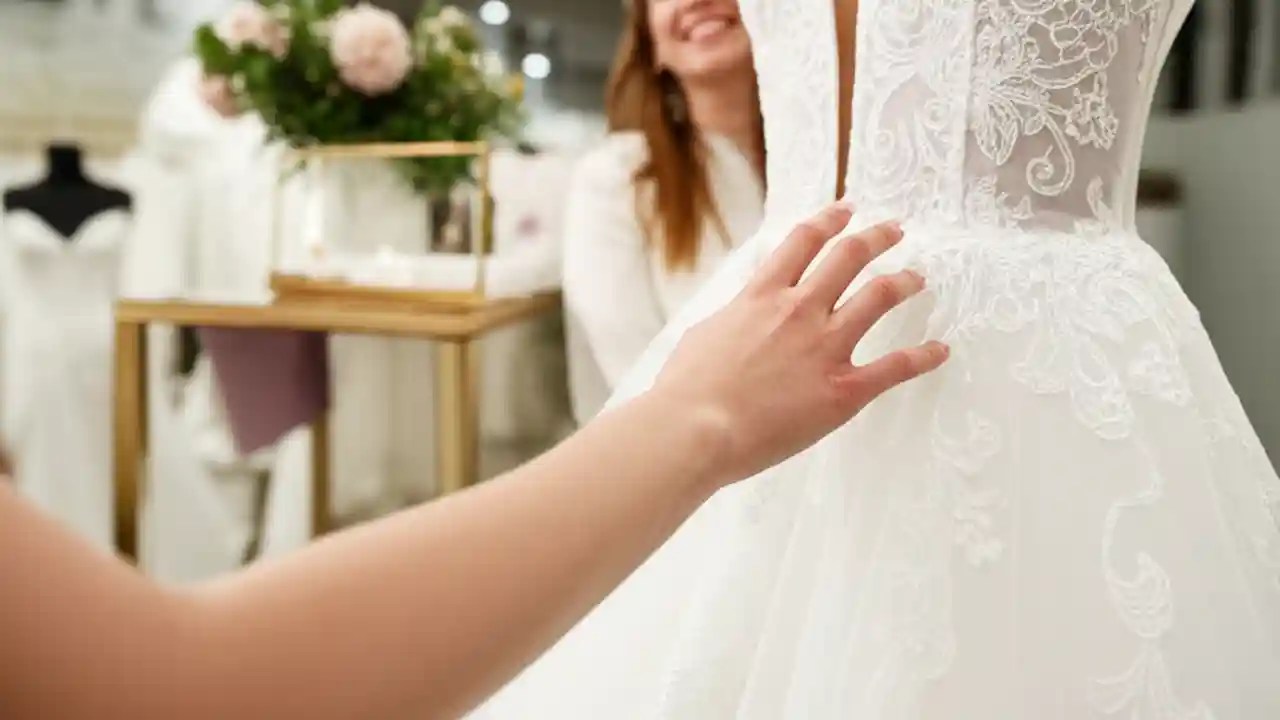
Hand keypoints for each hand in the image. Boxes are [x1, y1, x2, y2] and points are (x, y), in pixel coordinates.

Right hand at [653, 202, 948, 488]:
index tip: (846, 208)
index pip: (804, 242)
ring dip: (903, 282)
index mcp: (762, 296)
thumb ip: (736, 315)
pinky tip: (940, 350)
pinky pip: (894, 367)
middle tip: (894, 230)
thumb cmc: (687, 390)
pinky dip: (923, 357)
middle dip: (877, 238)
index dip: (829, 219)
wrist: (696, 429)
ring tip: (918, 276)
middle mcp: (799, 311)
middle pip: (848, 257)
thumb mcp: (705, 333)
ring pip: (878, 298)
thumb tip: (745, 310)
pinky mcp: (842, 389)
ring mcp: (824, 348)